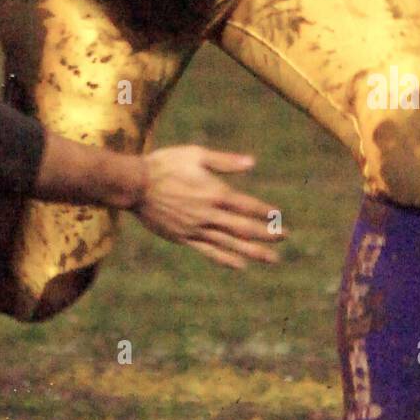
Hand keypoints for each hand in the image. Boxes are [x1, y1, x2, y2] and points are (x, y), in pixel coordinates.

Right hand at [135, 145, 283, 268]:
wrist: (135, 184)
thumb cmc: (166, 164)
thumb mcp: (196, 154)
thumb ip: (225, 161)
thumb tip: (252, 162)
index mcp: (214, 192)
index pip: (247, 205)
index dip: (265, 212)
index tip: (279, 216)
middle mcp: (208, 214)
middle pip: (244, 228)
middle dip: (267, 234)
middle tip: (285, 237)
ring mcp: (196, 229)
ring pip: (230, 244)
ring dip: (253, 252)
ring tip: (272, 259)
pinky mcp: (184, 237)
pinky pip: (209, 252)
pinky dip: (226, 259)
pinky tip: (240, 265)